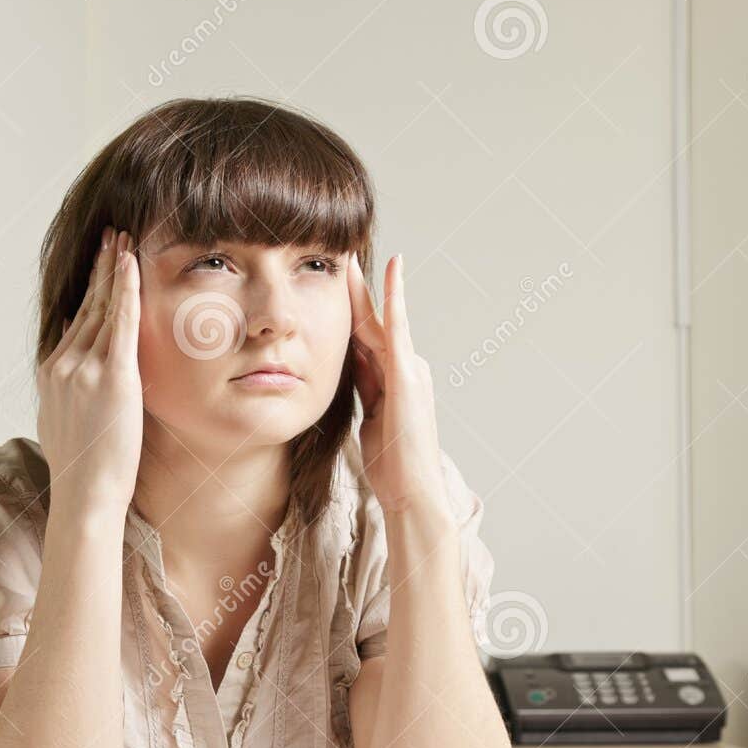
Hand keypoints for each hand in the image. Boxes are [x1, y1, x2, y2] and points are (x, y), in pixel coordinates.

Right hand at [37, 227, 143, 513]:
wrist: (84, 495)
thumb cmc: (83, 472)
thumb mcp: (67, 425)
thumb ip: (70, 396)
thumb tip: (77, 382)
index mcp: (52, 374)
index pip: (75, 321)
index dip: (90, 290)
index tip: (100, 265)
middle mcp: (63, 364)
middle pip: (87, 306)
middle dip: (101, 268)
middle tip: (113, 235)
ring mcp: (84, 368)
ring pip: (103, 307)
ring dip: (115, 268)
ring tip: (125, 238)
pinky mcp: (111, 377)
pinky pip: (121, 322)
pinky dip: (126, 289)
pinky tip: (132, 263)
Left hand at [347, 252, 446, 516]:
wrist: (411, 489)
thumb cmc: (391, 461)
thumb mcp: (369, 415)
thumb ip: (364, 387)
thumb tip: (348, 363)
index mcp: (392, 379)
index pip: (366, 338)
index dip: (351, 311)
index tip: (336, 285)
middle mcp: (405, 368)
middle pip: (372, 323)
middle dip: (356, 291)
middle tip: (341, 258)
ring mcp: (410, 369)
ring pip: (382, 321)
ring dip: (366, 290)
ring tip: (350, 260)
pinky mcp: (410, 375)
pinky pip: (399, 331)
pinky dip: (395, 301)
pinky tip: (391, 274)